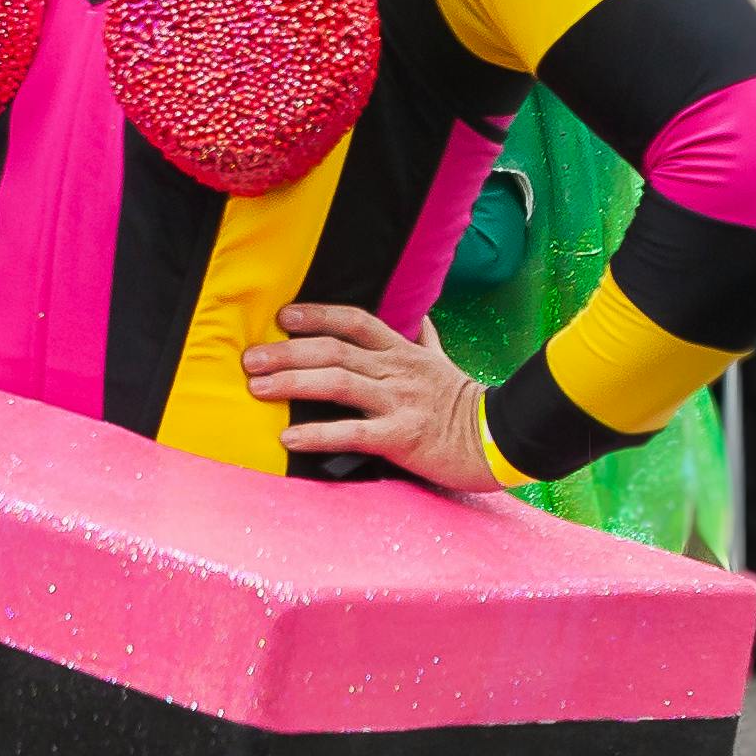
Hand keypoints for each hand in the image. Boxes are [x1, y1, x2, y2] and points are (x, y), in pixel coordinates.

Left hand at [243, 304, 494, 488]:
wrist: (504, 440)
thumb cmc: (467, 405)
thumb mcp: (445, 364)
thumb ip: (426, 342)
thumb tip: (421, 319)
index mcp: (404, 352)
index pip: (356, 321)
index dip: (318, 315)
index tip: (284, 316)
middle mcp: (397, 370)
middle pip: (334, 350)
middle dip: (287, 352)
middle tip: (250, 358)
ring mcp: (400, 401)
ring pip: (338, 383)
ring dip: (292, 383)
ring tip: (256, 388)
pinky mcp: (403, 436)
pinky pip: (353, 433)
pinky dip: (318, 434)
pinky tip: (288, 437)